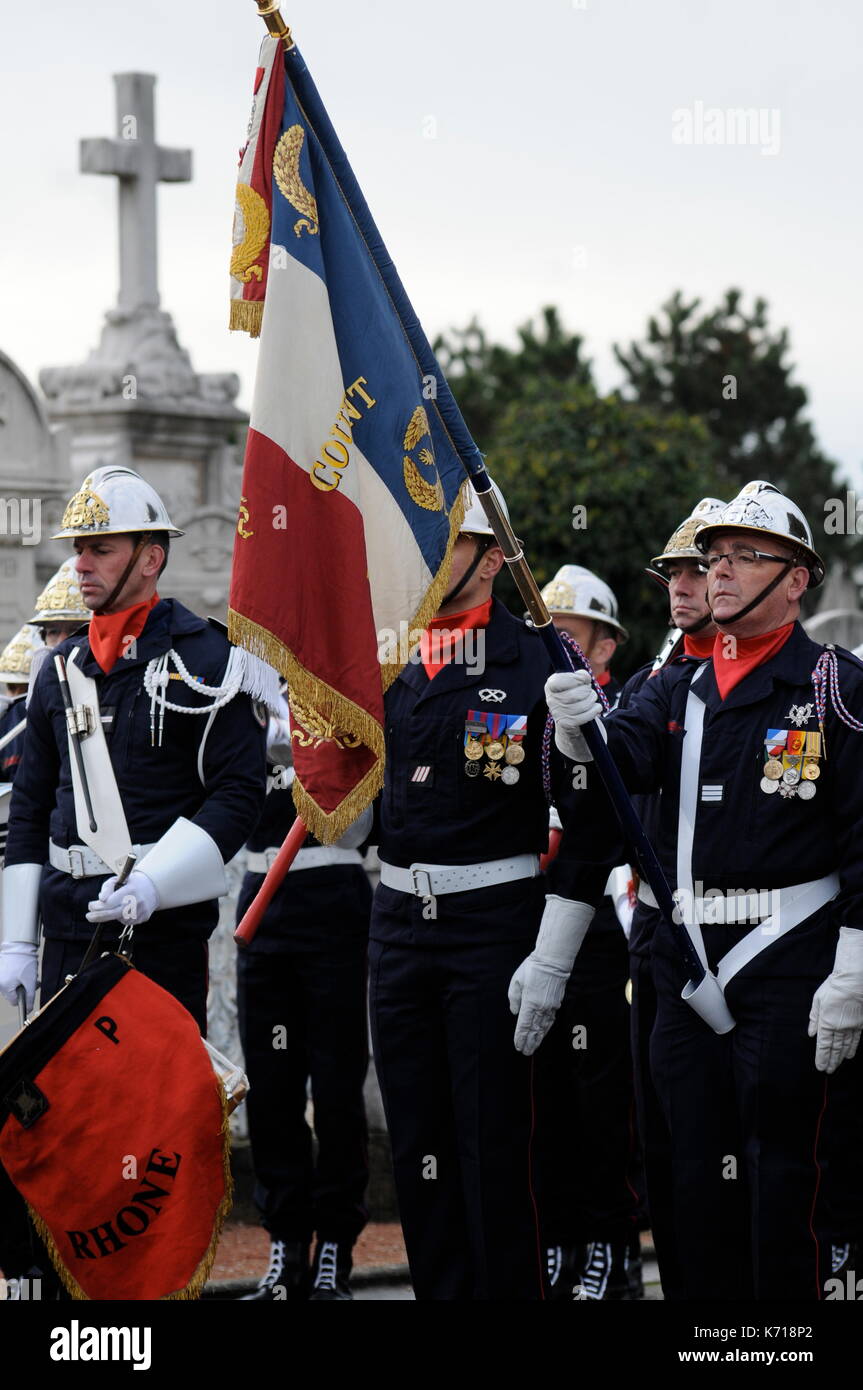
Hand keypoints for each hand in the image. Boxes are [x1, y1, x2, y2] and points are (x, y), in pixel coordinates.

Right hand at [0, 941, 37, 1010]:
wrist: (19, 945)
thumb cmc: (25, 963)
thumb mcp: (31, 981)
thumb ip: (30, 997)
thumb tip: (28, 1008)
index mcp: (4, 987)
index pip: (14, 1001)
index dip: (24, 998)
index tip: (30, 992)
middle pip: (12, 993)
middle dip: (23, 988)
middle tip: (32, 981)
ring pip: (11, 985)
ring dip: (20, 982)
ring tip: (27, 973)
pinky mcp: (0, 969)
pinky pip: (8, 978)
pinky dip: (16, 976)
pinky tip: (21, 969)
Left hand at [86, 870, 159, 926]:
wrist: (153, 888)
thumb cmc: (131, 883)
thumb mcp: (118, 879)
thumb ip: (107, 887)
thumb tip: (100, 899)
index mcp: (131, 889)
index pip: (110, 902)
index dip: (98, 906)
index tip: (91, 905)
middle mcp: (137, 901)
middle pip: (113, 913)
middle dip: (98, 916)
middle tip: (88, 916)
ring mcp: (141, 911)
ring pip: (119, 919)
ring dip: (113, 914)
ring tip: (117, 905)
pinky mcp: (143, 918)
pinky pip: (127, 922)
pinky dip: (121, 917)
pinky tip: (125, 909)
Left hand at [509, 898, 593, 1055]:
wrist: (553, 960)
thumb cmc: (533, 968)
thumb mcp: (517, 981)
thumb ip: (514, 999)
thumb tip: (515, 1012)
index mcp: (530, 1003)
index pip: (524, 1025)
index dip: (520, 1037)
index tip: (518, 1046)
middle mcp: (541, 1008)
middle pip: (534, 1030)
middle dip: (529, 1042)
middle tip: (525, 1052)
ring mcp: (550, 1007)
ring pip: (543, 1027)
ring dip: (538, 1038)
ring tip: (534, 1047)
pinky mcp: (556, 1003)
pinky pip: (550, 1021)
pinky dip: (546, 1029)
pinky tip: (543, 1033)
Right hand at [544, 671, 603, 761]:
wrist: (572, 727)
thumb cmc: (576, 700)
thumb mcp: (576, 685)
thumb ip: (579, 676)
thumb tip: (584, 676)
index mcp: (551, 686)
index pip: (561, 680)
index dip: (577, 679)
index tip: (584, 680)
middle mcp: (551, 700)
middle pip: (576, 693)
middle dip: (588, 691)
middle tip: (589, 692)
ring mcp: (558, 713)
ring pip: (583, 704)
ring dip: (592, 700)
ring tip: (592, 700)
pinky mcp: (567, 724)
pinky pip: (586, 715)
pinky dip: (595, 710)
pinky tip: (596, 708)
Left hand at [808, 927, 862, 1072]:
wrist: (853, 981)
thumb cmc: (833, 988)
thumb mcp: (817, 1001)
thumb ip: (814, 1018)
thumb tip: (812, 1033)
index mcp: (826, 1022)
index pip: (823, 1045)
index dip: (821, 1058)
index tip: (820, 1067)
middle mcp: (839, 1028)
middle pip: (834, 1049)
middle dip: (830, 1061)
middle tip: (828, 1070)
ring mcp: (851, 1027)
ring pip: (845, 1047)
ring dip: (840, 1057)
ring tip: (836, 1066)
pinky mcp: (860, 1024)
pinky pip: (855, 1040)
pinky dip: (852, 1049)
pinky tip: (849, 1055)